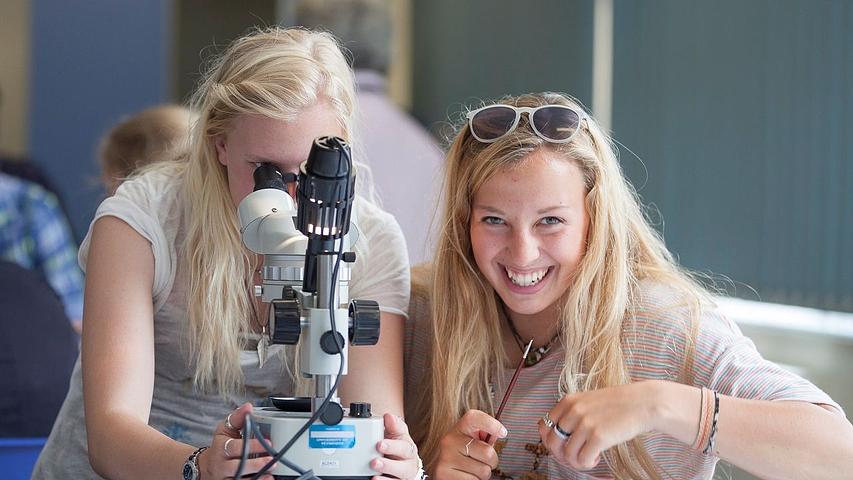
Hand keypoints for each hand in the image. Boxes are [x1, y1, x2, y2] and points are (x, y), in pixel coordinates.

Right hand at [198, 402, 273, 479]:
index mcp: (221, 448)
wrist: (206, 466)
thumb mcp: (225, 429)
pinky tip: (267, 479)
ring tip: (271, 473)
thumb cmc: (220, 445)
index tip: (269, 442)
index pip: (236, 447)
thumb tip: (248, 407)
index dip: (252, 446)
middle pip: (238, 466)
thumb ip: (238, 418)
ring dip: (257, 477)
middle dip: (256, 464)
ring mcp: (226, 477)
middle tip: (272, 460)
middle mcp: (222, 465)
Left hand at [371, 413, 420, 478]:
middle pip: (403, 464)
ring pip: (400, 475)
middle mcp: (409, 463)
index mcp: (408, 448)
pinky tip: (375, 479)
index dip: (392, 446)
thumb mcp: (396, 434)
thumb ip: (393, 426)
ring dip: (386, 472)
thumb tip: (389, 416)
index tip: (379, 443)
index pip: (404, 447)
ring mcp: (404, 475)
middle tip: (374, 459)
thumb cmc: (396, 446)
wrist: (399, 461)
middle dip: (389, 462)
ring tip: (374, 471)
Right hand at [434, 410, 507, 479]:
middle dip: (492, 461)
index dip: (492, 424)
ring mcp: (446, 458)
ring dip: (482, 474)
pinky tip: (466, 476)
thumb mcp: (474, 442)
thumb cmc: (465, 455)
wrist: (446, 471)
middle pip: (487, 452)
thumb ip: (486, 437)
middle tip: (482, 461)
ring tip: (472, 470)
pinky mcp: (444, 474)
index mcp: (459, 428)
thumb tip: (499, 433)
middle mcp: (450, 441)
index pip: (474, 418)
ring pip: (483, 470)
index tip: (503, 433)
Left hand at [538, 382, 656, 469]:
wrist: (643, 403)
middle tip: (574, 457)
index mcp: (569, 401)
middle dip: (561, 455)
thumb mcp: (588, 401)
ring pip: (567, 454)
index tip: (561, 447)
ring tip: (589, 457)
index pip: (544, 426)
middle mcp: (574, 411)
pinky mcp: (599, 436)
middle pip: (552, 442)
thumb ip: (571, 413)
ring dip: (576, 461)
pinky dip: (587, 463)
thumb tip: (555, 435)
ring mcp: (585, 423)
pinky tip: (597, 458)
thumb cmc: (617, 404)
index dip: (550, 441)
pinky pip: (582, 459)